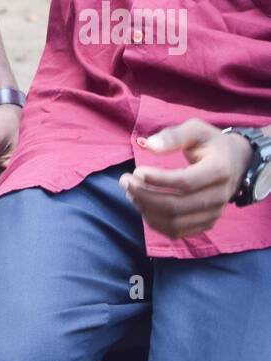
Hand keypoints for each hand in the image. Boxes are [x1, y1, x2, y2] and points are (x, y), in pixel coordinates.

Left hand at [119, 119, 253, 239]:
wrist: (236, 162)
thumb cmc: (211, 143)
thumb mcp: (196, 129)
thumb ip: (172, 136)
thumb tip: (147, 145)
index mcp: (218, 170)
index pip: (185, 182)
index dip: (158, 179)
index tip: (136, 171)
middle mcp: (219, 196)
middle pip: (177, 206)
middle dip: (144, 196)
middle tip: (124, 181)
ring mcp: (214, 213)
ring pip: (175, 223)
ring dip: (146, 210)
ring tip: (130, 192)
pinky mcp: (206, 223)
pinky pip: (177, 231)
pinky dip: (155, 222)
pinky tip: (142, 205)